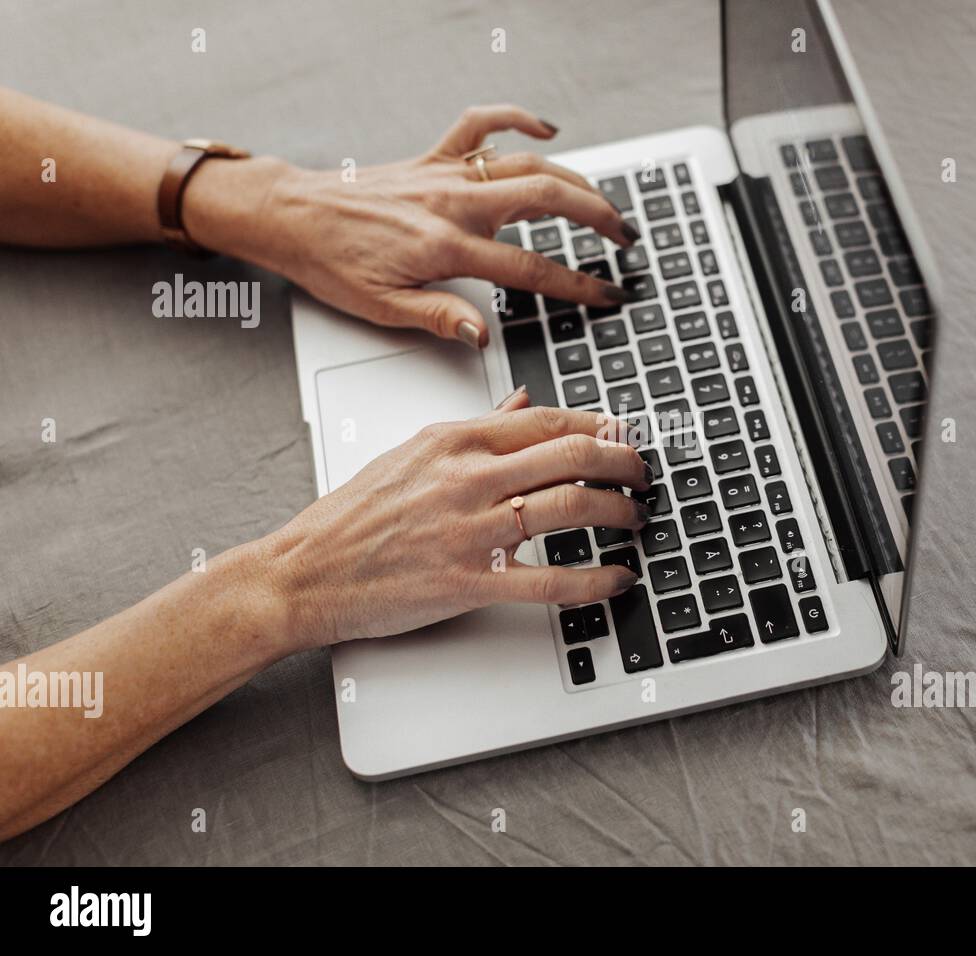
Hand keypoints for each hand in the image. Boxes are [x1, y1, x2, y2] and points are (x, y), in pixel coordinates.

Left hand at [186, 105, 639, 347]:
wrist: (291, 217)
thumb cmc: (332, 263)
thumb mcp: (382, 309)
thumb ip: (439, 319)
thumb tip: (483, 335)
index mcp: (446, 248)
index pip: (530, 271)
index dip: (577, 286)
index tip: (607, 295)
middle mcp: (453, 204)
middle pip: (546, 200)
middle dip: (596, 218)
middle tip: (625, 238)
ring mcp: (446, 175)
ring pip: (526, 164)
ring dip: (573, 180)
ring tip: (603, 203)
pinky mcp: (433, 157)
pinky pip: (481, 125)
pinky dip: (516, 119)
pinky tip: (546, 128)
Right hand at [260, 395, 650, 648]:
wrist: (306, 571)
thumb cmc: (353, 515)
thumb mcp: (413, 452)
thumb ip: (475, 427)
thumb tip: (522, 402)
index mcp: (455, 441)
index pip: (548, 419)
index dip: (601, 425)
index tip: (625, 433)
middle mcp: (468, 478)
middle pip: (573, 454)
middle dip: (625, 462)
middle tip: (644, 474)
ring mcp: (471, 530)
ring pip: (570, 507)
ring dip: (618, 512)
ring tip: (636, 518)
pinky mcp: (470, 581)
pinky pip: (550, 580)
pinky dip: (594, 581)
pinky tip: (616, 579)